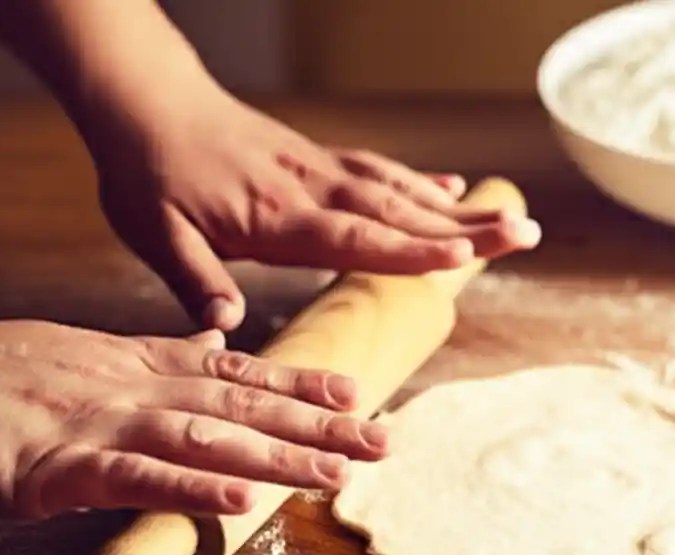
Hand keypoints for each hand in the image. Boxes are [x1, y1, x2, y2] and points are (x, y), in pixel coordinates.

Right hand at [0, 316, 385, 518]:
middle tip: (383, 441)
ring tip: (336, 473)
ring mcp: (101, 423)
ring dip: (277, 455)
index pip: (238, 371)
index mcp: (143, 364)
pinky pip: (135, 477)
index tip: (358, 394)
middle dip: (317, 425)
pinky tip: (240, 497)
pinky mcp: (58, 466)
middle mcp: (136, 387)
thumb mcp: (91, 359)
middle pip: (243, 403)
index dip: (300, 383)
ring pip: (207, 437)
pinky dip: (191, 486)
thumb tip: (213, 345)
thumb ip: (156, 358)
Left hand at [85, 80, 541, 330]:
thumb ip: (195, 280)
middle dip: (467, 223)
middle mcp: (313, 190)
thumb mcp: (155, 235)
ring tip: (513, 218)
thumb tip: (225, 329)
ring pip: (402, 188)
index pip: (357, 236)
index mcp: (277, 217)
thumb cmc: (148, 176)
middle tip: (527, 233)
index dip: (412, 247)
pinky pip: (382, 170)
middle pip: (401, 209)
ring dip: (460, 205)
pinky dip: (422, 181)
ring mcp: (322, 171)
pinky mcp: (320, 161)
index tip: (467, 254)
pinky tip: (453, 187)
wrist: (146, 104)